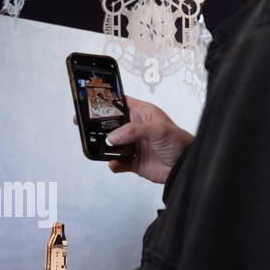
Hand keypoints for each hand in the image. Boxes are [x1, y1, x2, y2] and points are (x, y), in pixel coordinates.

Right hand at [75, 97, 192, 183]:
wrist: (184, 167)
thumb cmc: (179, 142)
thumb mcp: (157, 129)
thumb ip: (134, 131)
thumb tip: (112, 136)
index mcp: (142, 114)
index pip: (121, 103)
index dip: (107, 101)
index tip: (91, 102)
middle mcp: (136, 128)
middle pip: (112, 124)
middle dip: (98, 126)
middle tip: (84, 125)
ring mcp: (134, 145)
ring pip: (111, 144)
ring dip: (104, 147)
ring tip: (97, 146)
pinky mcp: (134, 162)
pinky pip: (118, 163)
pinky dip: (113, 164)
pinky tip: (114, 164)